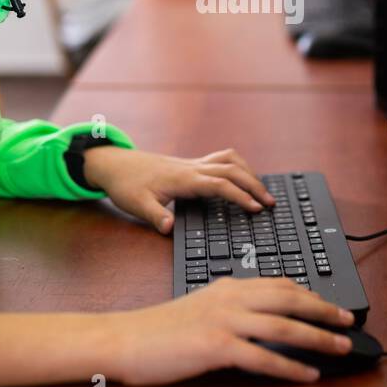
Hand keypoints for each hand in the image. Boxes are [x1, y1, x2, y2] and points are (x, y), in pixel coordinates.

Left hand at [82, 145, 275, 232]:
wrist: (115, 164)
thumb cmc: (126, 185)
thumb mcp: (136, 205)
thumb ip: (155, 216)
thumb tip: (170, 228)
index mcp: (183, 179)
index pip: (220, 184)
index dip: (240, 196)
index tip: (256, 208)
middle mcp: (192, 168)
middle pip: (232, 170)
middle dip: (254, 184)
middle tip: (271, 203)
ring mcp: (193, 163)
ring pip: (230, 160)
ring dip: (249, 172)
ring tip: (263, 190)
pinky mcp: (191, 164)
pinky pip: (222, 158)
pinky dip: (238, 165)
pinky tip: (243, 177)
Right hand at [107, 277, 356, 383]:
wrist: (126, 338)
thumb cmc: (160, 327)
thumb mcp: (201, 303)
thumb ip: (232, 302)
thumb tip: (262, 310)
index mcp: (229, 285)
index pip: (280, 284)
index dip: (311, 294)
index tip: (331, 305)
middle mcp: (231, 298)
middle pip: (290, 299)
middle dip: (324, 311)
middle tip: (349, 321)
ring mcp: (225, 320)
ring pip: (284, 325)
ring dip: (318, 338)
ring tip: (340, 347)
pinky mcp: (217, 346)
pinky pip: (263, 357)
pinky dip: (290, 366)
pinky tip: (308, 374)